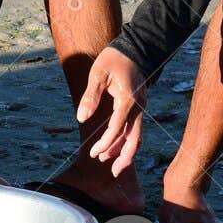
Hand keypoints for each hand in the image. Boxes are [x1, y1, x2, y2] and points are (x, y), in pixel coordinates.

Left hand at [77, 47, 145, 175]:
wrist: (135, 49)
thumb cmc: (114, 59)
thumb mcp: (97, 73)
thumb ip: (90, 96)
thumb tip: (81, 118)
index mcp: (128, 99)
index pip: (117, 128)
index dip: (105, 143)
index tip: (93, 153)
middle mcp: (138, 107)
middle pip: (135, 138)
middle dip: (124, 157)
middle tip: (113, 172)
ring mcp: (140, 108)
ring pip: (136, 135)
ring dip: (125, 151)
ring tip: (109, 163)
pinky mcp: (138, 107)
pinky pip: (134, 128)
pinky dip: (126, 140)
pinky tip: (115, 149)